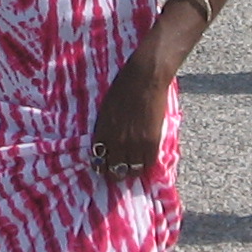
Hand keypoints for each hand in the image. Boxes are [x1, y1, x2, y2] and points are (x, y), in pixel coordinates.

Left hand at [88, 51, 167, 180]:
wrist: (144, 78)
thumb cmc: (122, 88)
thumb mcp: (106, 111)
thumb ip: (105, 129)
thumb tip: (107, 144)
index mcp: (102, 134)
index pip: (99, 162)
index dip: (102, 167)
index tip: (105, 167)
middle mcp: (117, 143)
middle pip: (115, 171)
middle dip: (116, 173)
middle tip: (119, 169)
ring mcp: (135, 144)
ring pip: (133, 171)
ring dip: (132, 170)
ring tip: (133, 166)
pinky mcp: (152, 141)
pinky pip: (148, 163)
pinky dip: (146, 164)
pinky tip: (145, 159)